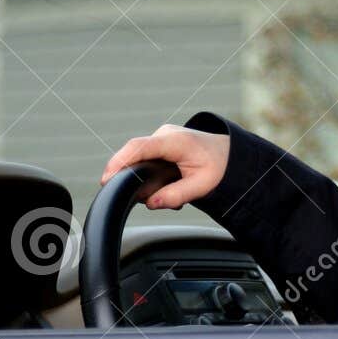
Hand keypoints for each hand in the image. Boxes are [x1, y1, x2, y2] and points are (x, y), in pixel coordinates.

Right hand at [100, 124, 229, 209]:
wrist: (231, 155)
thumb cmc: (219, 167)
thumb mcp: (203, 186)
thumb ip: (176, 195)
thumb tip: (150, 203)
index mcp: (176, 141)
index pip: (139, 147)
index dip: (119, 161)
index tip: (106, 178)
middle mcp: (165, 135)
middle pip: (134, 154)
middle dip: (131, 177)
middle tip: (138, 198)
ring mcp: (162, 138)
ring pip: (140, 159)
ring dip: (145, 179)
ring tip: (169, 193)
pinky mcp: (161, 145)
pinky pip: (147, 160)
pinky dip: (151, 176)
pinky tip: (169, 186)